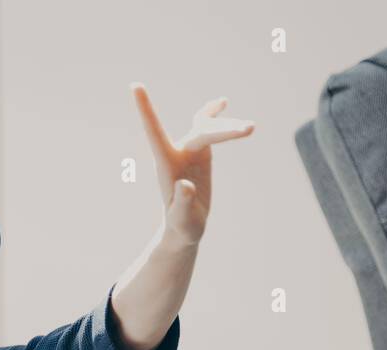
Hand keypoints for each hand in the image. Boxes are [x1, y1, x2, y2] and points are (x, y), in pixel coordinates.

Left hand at [130, 82, 254, 244]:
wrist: (185, 227)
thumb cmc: (182, 227)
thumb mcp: (183, 220)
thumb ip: (182, 203)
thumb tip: (184, 185)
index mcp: (166, 166)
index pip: (154, 132)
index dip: (146, 110)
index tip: (135, 86)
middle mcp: (176, 153)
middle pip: (200, 132)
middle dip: (222, 130)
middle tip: (249, 129)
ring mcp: (188, 150)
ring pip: (206, 127)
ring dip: (228, 127)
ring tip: (251, 128)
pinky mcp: (199, 152)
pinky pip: (207, 128)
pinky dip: (214, 115)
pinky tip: (223, 103)